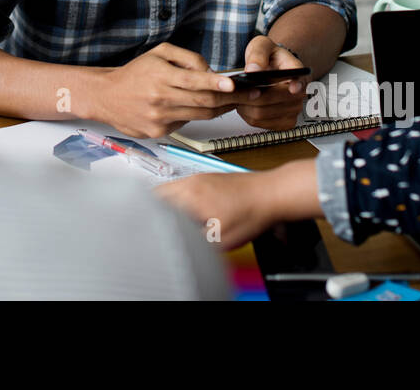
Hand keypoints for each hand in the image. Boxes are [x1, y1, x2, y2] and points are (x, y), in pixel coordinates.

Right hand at [89, 43, 237, 138]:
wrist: (107, 96)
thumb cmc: (136, 73)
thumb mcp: (159, 54)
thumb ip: (187, 58)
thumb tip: (211, 72)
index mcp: (160, 76)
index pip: (194, 81)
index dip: (217, 84)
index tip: (234, 85)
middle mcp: (160, 98)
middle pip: (203, 102)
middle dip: (230, 99)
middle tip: (249, 94)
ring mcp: (159, 118)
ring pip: (200, 116)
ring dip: (221, 109)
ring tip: (234, 101)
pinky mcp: (158, 132)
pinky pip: (186, 123)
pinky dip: (196, 115)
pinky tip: (197, 107)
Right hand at [156, 170, 283, 249]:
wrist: (271, 194)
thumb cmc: (251, 213)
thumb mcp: (219, 239)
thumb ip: (192, 240)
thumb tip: (177, 241)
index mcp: (188, 194)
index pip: (152, 201)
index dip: (148, 215)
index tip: (149, 226)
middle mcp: (191, 181)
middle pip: (160, 193)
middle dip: (158, 210)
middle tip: (162, 225)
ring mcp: (200, 178)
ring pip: (173, 190)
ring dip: (172, 205)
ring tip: (180, 221)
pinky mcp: (209, 179)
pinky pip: (186, 188)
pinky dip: (184, 200)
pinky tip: (195, 213)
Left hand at [235, 35, 307, 130]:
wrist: (273, 68)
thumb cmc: (269, 57)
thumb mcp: (261, 46)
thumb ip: (258, 54)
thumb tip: (253, 70)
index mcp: (296, 71)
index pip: (300, 79)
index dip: (297, 85)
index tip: (292, 87)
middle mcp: (298, 92)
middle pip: (275, 100)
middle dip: (252, 95)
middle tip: (239, 89)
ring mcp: (293, 109)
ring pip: (264, 114)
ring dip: (247, 106)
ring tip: (240, 95)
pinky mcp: (284, 122)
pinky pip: (261, 123)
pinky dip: (248, 115)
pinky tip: (246, 104)